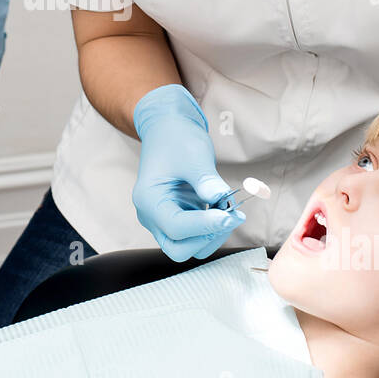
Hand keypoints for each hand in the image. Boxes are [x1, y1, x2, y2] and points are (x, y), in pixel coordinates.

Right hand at [132, 83, 245, 261]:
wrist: (169, 129)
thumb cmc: (176, 138)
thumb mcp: (193, 155)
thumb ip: (206, 181)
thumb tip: (220, 200)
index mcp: (148, 200)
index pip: (176, 227)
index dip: (205, 225)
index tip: (230, 215)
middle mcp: (152, 215)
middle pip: (178, 248)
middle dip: (207, 237)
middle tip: (230, 216)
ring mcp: (163, 219)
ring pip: (188, 247)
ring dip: (212, 235)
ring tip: (227, 210)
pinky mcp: (178, 218)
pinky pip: (195, 236)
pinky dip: (212, 229)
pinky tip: (223, 209)